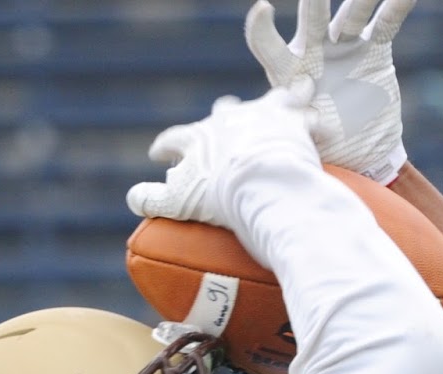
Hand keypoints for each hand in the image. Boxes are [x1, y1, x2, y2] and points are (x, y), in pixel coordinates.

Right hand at [127, 83, 318, 228]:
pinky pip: (298, 105)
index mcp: (196, 140)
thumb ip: (152, 200)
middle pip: (220, 113)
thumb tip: (133, 197)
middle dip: (220, 120)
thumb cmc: (221, 196)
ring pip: (263, 101)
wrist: (265, 183)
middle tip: (223, 127)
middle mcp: (225, 120)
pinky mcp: (289, 118)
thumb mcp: (179, 204)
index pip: (173, 140)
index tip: (158, 154)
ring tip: (275, 106)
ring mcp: (258, 115)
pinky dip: (304, 108)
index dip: (165, 149)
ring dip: (270, 104)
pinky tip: (310, 106)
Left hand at [245, 0, 415, 184]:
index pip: (269, 46)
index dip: (262, 29)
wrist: (361, 155)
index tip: (263, 9)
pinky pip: (386, 24)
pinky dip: (397, 7)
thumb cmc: (323, 148)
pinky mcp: (375, 50)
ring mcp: (345, 46)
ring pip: (351, 14)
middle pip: (312, 18)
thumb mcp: (302, 139)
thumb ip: (295, 117)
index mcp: (289, 71)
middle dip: (315, 2)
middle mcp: (315, 50)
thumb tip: (294, 104)